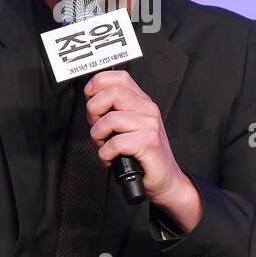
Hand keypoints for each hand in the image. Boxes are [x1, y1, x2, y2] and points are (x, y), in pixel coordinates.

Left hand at [84, 70, 202, 230]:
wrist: (166, 179)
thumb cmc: (142, 154)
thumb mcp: (128, 126)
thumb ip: (114, 110)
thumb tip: (90, 98)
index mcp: (142, 101)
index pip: (119, 77)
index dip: (98, 83)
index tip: (89, 97)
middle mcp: (148, 109)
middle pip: (112, 93)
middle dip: (94, 110)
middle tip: (97, 128)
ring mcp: (149, 124)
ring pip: (109, 119)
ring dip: (98, 137)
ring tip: (104, 146)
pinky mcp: (148, 142)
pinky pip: (114, 143)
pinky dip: (105, 154)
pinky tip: (110, 158)